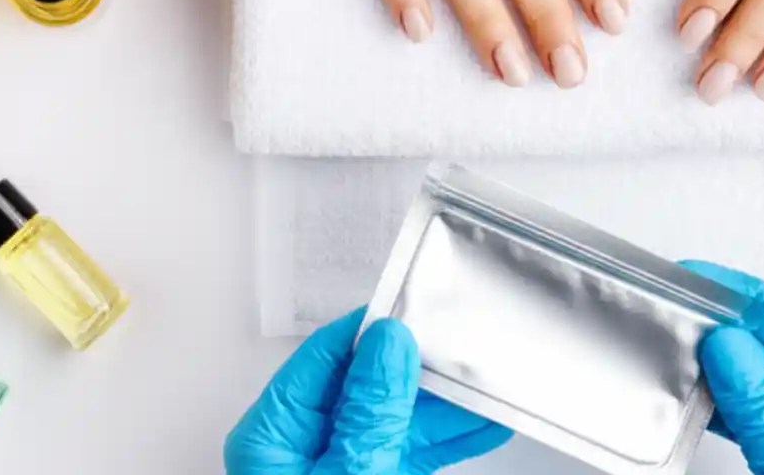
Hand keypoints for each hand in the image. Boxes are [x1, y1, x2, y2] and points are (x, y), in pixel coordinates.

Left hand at [224, 309, 511, 473]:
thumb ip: (370, 411)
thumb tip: (386, 344)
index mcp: (274, 437)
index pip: (325, 357)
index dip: (374, 328)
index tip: (420, 305)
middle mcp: (299, 451)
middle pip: (364, 385)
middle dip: (421, 367)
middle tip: (467, 343)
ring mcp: (334, 472)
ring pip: (393, 421)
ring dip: (443, 404)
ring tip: (489, 381)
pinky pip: (406, 455)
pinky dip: (445, 441)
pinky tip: (482, 426)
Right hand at [682, 261, 763, 474]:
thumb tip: (729, 342)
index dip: (747, 298)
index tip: (698, 282)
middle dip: (726, 324)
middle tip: (674, 308)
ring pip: (761, 374)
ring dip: (718, 362)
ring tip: (674, 344)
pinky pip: (752, 409)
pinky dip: (718, 399)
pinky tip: (689, 392)